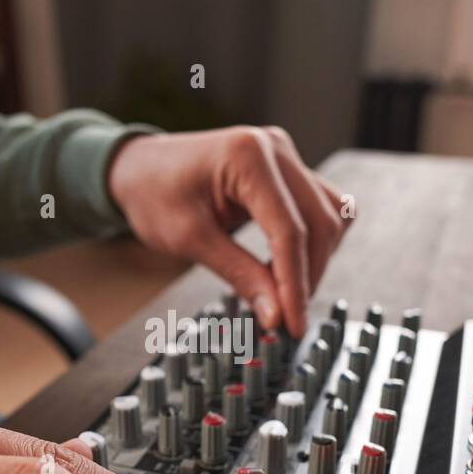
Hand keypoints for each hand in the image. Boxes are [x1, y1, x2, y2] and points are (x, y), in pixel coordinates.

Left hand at [108, 126, 353, 337]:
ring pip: (332, 214)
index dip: (294, 284)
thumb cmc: (154, 194)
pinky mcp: (288, 169)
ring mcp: (286, 156)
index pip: (289, 230)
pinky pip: (321, 207)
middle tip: (287, 318)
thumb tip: (276, 315)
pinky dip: (313, 241)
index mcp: (248, 156)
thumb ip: (239, 275)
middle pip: (321, 222)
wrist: (140, 168)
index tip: (292, 325)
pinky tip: (285, 266)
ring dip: (317, 258)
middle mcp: (276, 148)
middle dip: (309, 276)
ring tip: (284, 292)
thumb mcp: (190, 240)